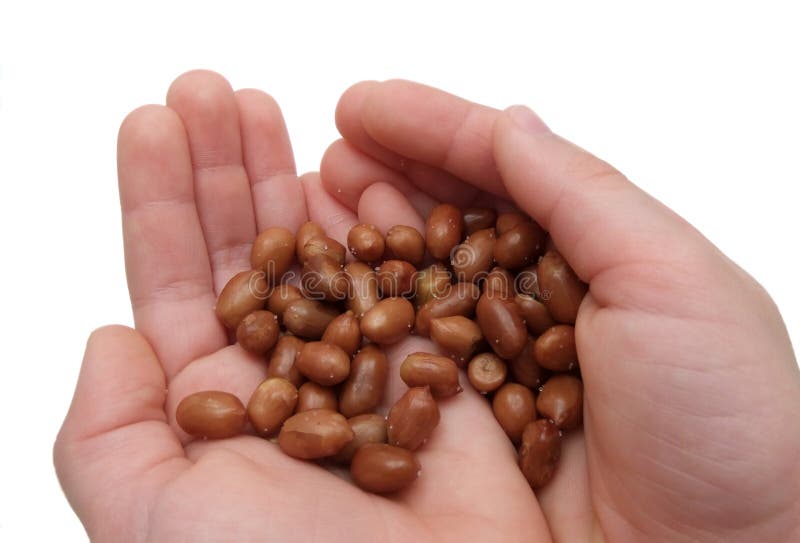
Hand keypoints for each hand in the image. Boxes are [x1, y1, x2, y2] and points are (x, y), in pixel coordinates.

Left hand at [54, 71, 545, 541]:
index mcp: (213, 405)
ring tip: (269, 105)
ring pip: (318, 249)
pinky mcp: (432, 364)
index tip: (151, 121)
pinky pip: (400, 274)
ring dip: (292, 175)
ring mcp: (360, 362)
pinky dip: (376, 216)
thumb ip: (109, 432)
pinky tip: (349, 163)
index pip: (176, 279)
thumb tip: (110, 337)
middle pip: (246, 247)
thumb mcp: (152, 516)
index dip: (158, 198)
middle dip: (223, 165)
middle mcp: (284, 375)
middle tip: (210, 88)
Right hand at [320, 80, 799, 541]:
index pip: (505, 170)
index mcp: (598, 252)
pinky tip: (332, 283)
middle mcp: (544, 300)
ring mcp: (500, 360)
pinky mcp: (471, 423)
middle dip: (391, 174)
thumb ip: (581, 195)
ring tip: (319, 194)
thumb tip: (507, 121)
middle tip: (334, 141)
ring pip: (422, 280)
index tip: (366, 104)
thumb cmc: (723, 421)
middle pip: (453, 218)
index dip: (435, 131)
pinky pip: (406, 353)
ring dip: (368, 233)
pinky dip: (364, 313)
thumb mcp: (668, 278)